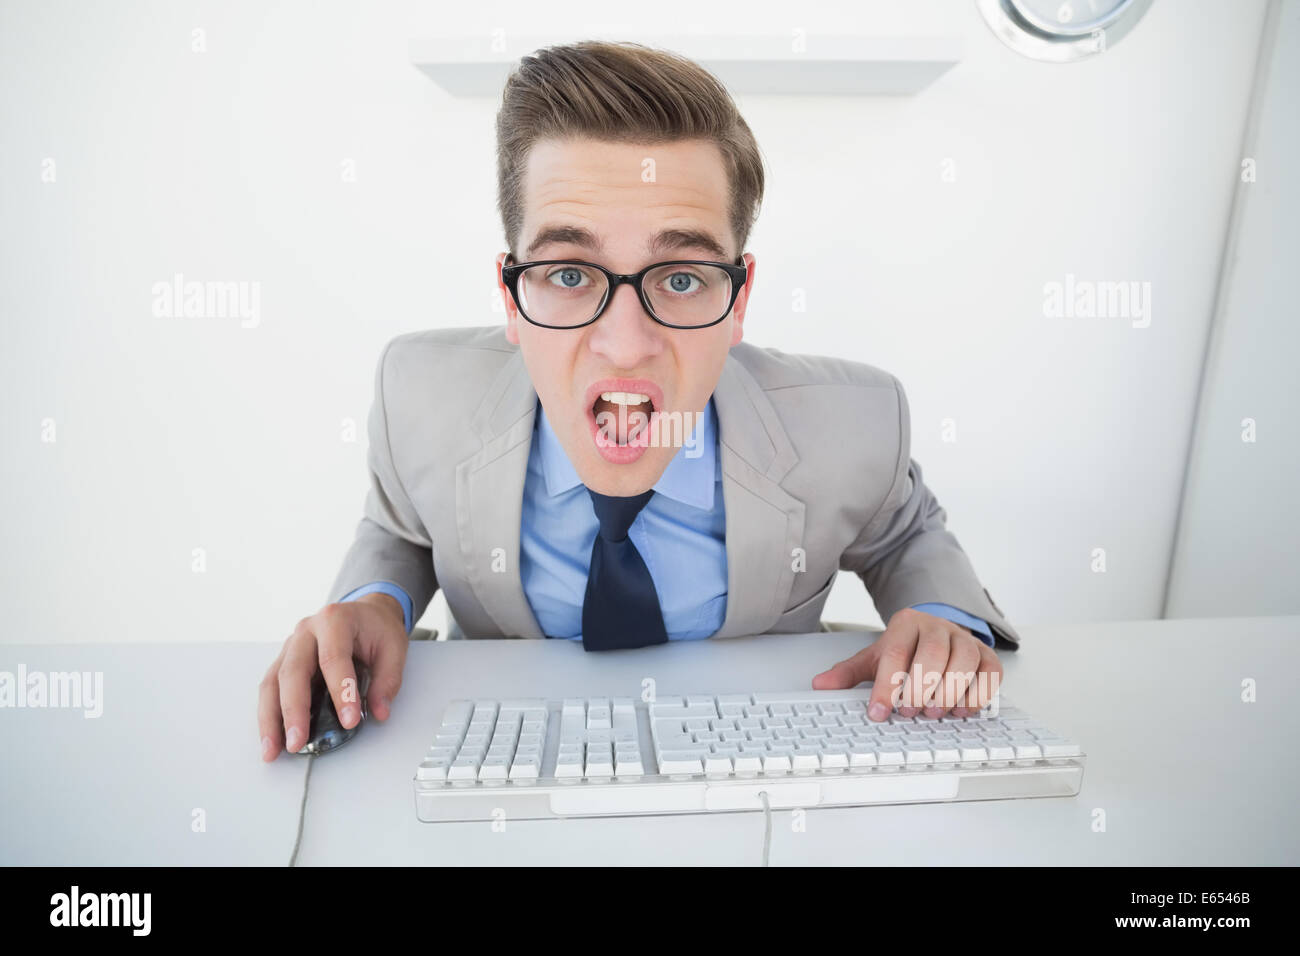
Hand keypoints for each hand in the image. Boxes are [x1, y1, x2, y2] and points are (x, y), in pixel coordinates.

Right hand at [257, 593, 408, 760]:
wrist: (366, 612)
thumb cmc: (376, 627)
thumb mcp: (394, 647)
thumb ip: (388, 680)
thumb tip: (379, 712)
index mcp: (334, 620)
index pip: (333, 658)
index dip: (340, 692)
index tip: (349, 721)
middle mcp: (306, 631)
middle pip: (292, 671)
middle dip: (294, 710)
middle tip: (298, 741)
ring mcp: (291, 646)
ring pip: (272, 683)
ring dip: (270, 719)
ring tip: (273, 749)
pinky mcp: (284, 662)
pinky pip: (271, 689)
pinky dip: (269, 715)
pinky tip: (272, 737)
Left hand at [811, 607, 1001, 721]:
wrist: (937, 631)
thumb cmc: (906, 649)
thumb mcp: (876, 657)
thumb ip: (849, 672)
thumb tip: (820, 684)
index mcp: (906, 623)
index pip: (895, 652)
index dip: (887, 684)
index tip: (879, 711)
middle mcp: (938, 627)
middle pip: (932, 653)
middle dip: (921, 687)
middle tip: (911, 711)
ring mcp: (965, 639)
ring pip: (964, 661)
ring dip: (950, 691)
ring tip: (934, 712)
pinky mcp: (987, 655)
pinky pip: (990, 673)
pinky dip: (978, 695)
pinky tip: (961, 710)